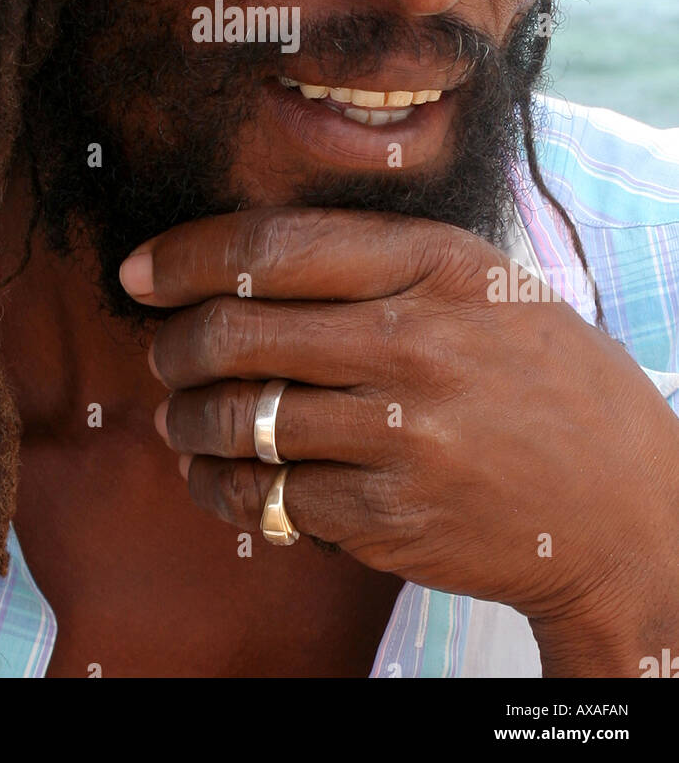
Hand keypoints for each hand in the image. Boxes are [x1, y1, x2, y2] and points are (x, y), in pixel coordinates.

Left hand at [120, 208, 678, 671]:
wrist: (622, 504)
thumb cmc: (537, 376)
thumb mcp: (476, 286)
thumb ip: (371, 264)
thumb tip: (234, 267)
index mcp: (434, 266)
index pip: (273, 247)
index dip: (185, 256)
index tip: (139, 272)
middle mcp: (414, 342)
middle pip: (234, 332)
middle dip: (170, 345)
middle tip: (158, 353)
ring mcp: (401, 435)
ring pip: (235, 420)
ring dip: (185, 421)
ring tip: (182, 419)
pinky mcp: (388, 514)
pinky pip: (266, 496)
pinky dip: (226, 487)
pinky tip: (226, 478)